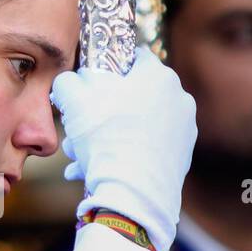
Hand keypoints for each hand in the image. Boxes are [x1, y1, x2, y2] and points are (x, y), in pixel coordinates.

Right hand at [50, 45, 196, 250]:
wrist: (132, 193)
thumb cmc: (106, 138)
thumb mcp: (74, 99)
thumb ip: (68, 82)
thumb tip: (69, 82)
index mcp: (160, 75)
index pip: (132, 57)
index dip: (105, 69)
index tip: (88, 86)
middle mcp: (179, 99)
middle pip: (131, 97)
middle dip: (100, 112)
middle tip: (78, 130)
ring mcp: (183, 131)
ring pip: (135, 126)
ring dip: (106, 137)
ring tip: (81, 157)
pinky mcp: (181, 158)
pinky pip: (145, 149)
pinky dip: (123, 155)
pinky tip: (97, 170)